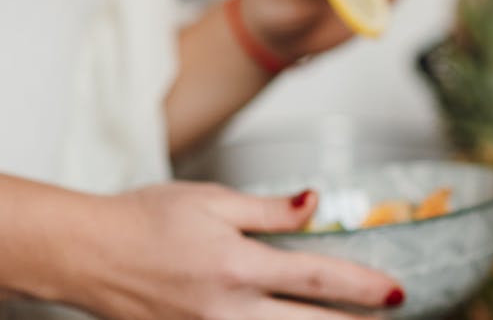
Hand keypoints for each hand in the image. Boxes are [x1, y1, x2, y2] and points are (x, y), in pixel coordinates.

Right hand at [71, 182, 402, 319]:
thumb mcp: (211, 200)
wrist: (82, 253)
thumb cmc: (143, 219)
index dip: (362, 287)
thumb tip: (315, 203)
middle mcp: (224, 308)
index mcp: (236, 265)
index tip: (395, 292)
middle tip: (390, 317)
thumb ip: (268, 209)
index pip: (316, 279)